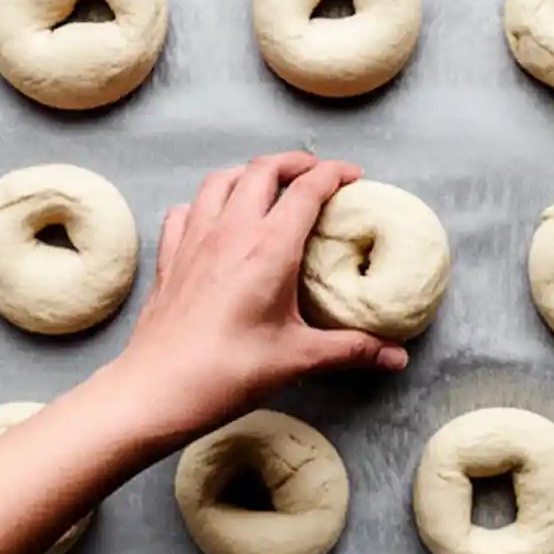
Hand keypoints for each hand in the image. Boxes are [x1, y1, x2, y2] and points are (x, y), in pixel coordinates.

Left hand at [100, 152, 407, 443]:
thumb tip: (397, 357)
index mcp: (269, 248)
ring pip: (221, 180)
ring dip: (249, 174)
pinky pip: (185, 211)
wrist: (156, 390)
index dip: (334, 174)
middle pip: (263, 170)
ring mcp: (194, 240)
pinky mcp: (170, 258)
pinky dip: (204, 203)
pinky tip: (213, 219)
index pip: (307, 189)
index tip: (353, 176)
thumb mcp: (298, 359)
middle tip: (316, 174)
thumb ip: (351, 350)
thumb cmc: (227, 373)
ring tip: (268, 185)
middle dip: (294, 163)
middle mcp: (230, 232)